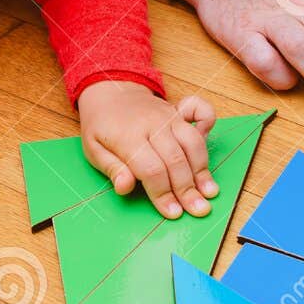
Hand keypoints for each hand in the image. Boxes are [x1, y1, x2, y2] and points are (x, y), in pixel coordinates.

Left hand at [79, 82, 218, 219]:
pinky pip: (202, 113)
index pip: (152, 170)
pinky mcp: (179, 112)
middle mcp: (153, 125)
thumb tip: (125, 187)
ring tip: (209, 192)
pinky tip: (208, 144)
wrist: (110, 90)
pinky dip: (209, 125)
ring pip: (192, 144)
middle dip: (188, 189)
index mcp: (128, 136)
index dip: (164, 194)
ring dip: (203, 170)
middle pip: (176, 160)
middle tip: (198, 210)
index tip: (173, 213)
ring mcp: (169, 116)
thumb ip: (111, 169)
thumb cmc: (102, 125)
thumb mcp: (93, 150)